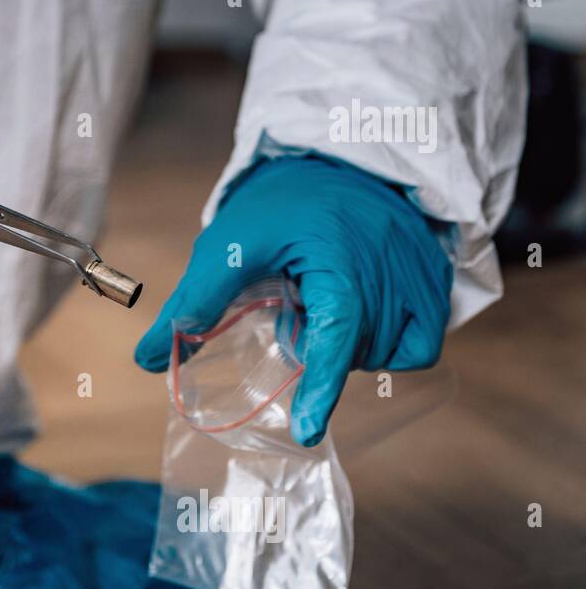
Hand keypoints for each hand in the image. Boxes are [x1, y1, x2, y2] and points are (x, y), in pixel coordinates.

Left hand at [135, 155, 451, 445]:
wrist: (340, 158)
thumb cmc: (282, 203)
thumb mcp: (231, 244)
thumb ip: (195, 300)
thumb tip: (150, 358)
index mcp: (342, 266)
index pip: (336, 339)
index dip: (320, 388)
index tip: (306, 431)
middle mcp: (392, 277)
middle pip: (352, 353)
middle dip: (315, 343)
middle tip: (291, 303)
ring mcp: (422, 281)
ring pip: (386, 353)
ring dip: (349, 343)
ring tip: (325, 298)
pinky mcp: (437, 283)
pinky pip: (418, 345)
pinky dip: (388, 344)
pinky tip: (359, 315)